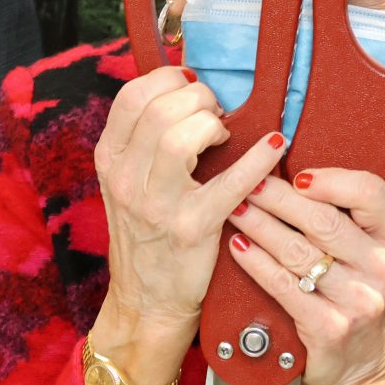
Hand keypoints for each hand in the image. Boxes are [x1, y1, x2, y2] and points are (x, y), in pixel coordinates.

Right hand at [90, 66, 287, 381]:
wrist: (147, 302)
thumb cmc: (148, 237)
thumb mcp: (127, 185)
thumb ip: (144, 142)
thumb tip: (187, 92)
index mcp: (110, 160)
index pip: (133, 96)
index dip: (169, 81)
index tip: (192, 90)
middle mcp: (126, 178)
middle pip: (160, 109)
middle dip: (199, 100)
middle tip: (216, 117)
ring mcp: (156, 204)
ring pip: (180, 134)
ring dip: (214, 124)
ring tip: (226, 137)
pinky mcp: (191, 228)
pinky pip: (230, 181)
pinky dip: (258, 158)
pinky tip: (274, 146)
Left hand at [226, 167, 384, 384]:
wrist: (362, 373)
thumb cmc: (361, 301)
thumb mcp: (377, 259)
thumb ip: (355, 222)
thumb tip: (301, 177)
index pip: (371, 193)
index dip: (331, 179)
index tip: (298, 175)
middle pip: (324, 220)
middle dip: (278, 197)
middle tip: (248, 182)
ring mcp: (360, 301)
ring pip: (297, 250)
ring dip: (259, 225)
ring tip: (235, 209)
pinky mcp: (330, 327)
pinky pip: (283, 285)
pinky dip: (255, 262)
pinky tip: (238, 247)